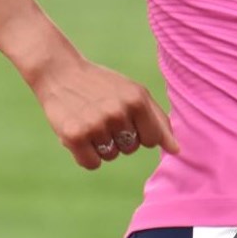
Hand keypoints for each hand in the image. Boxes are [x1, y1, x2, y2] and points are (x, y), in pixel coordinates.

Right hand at [28, 56, 180, 169]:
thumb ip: (158, 120)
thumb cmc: (102, 85)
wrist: (59, 73)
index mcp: (137, 100)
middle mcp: (118, 112)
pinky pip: (91, 164)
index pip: (153, 139)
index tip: (127, 119)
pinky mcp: (74, 136)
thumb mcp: (134, 93)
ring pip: (111, 156)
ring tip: (90, 121)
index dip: (141, 133)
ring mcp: (96, 125)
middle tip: (103, 114)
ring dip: (101, 145)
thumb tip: (176, 150)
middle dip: (120, 137)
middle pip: (132, 149)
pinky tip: (80, 133)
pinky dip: (86, 155)